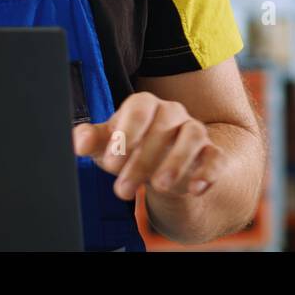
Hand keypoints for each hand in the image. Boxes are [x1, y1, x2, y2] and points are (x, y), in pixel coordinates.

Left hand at [72, 91, 223, 200]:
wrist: (162, 165)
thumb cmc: (130, 150)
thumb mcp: (108, 145)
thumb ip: (92, 141)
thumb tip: (78, 142)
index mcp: (146, 104)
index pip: (140, 108)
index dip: (126, 133)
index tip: (110, 162)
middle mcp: (173, 112)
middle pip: (163, 126)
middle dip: (142, 160)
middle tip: (123, 190)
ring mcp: (195, 130)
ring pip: (192, 136)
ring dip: (177, 161)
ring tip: (159, 187)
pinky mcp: (211, 152)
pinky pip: (215, 157)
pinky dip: (208, 172)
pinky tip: (195, 189)